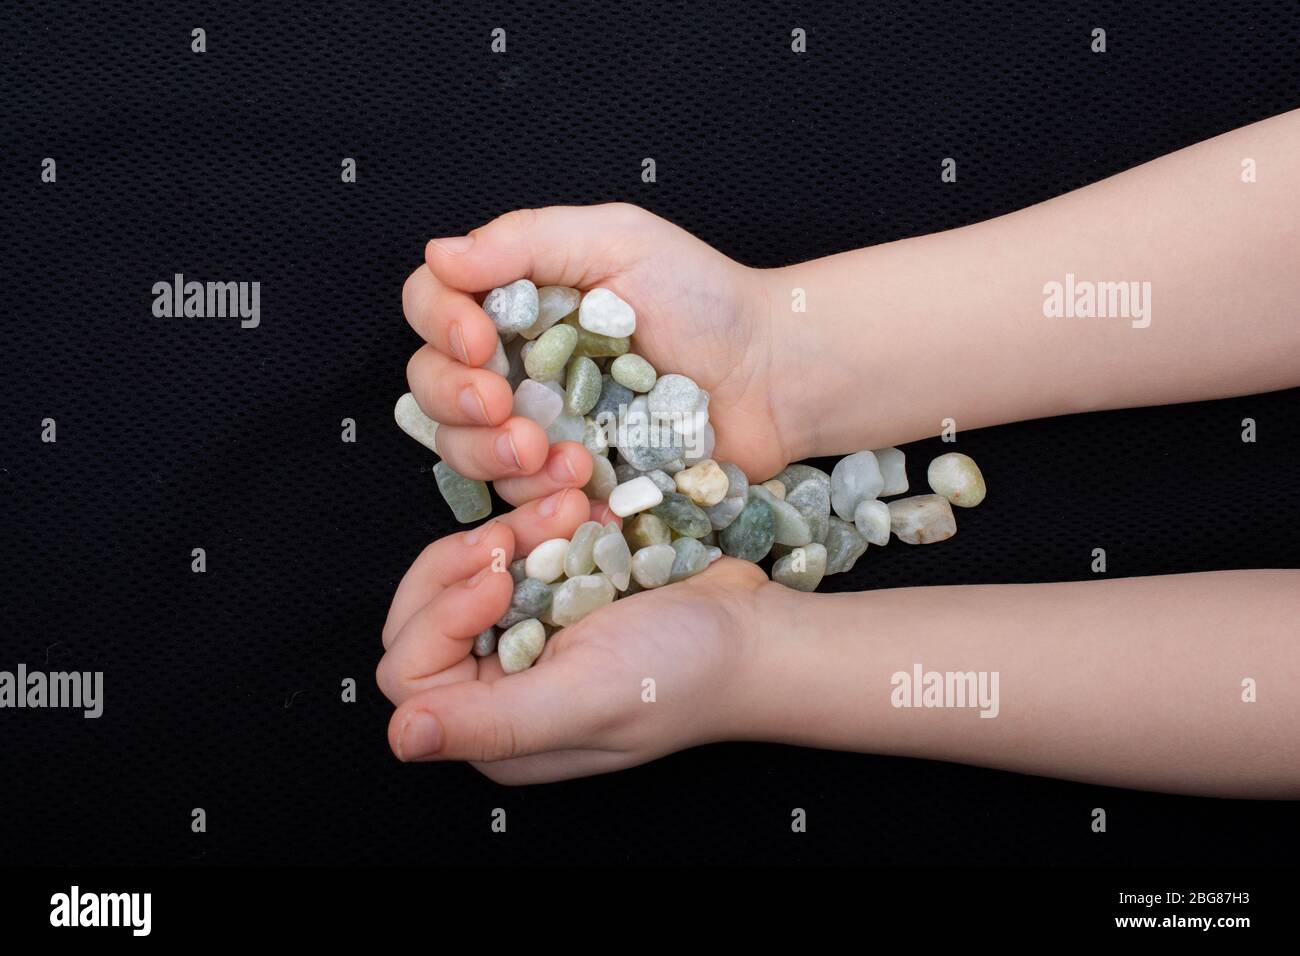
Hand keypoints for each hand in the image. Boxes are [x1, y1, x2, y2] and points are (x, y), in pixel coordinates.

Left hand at [376, 487, 780, 783]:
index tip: (499, 578)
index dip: (440, 617)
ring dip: (510, 531)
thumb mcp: (587, 696)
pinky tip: (580, 509)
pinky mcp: (549, 594)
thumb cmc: (685, 673)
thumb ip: (494, 721)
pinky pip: (511, 546)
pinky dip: (537, 520)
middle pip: (425, 614)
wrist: (754, 629)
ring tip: (568, 510)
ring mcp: (523, 634)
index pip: (411, 672)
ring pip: (465, 570)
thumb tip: (399, 737)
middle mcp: (498, 685)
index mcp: (497, 729)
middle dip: (469, 563)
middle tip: (518, 534)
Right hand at [401, 203, 801, 499]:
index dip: (439, 326)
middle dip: (456, 402)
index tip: (479, 341)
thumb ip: (526, 241)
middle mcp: (514, 367)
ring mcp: (538, 429)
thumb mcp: (618, 241)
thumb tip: (438, 253)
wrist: (772, 377)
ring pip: (463, 453)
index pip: (432, 308)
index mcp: (517, 304)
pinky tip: (585, 490)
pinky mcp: (569, 484)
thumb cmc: (704, 298)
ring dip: (495, 458)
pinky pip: (521, 505)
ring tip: (562, 455)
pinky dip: (540, 502)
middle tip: (507, 408)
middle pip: (431, 388)